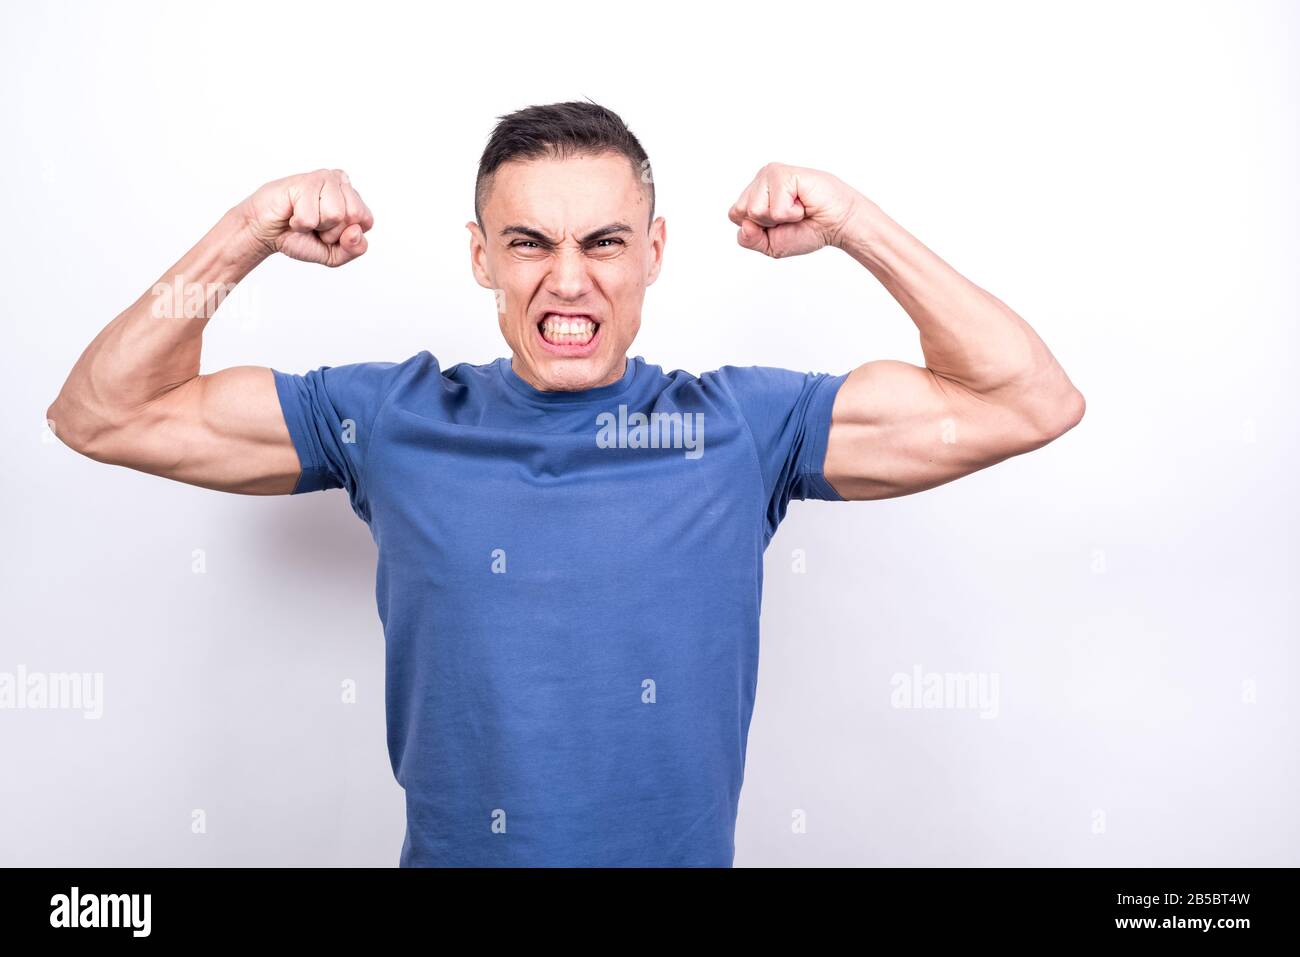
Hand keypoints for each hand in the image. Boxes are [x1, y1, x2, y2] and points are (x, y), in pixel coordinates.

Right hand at [236, 169, 374, 266]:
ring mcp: (325, 178)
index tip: (328, 231)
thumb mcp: (334, 254)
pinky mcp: (306, 180)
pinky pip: (312, 217)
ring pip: (336, 214)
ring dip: (315, 225)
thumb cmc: (299, 237)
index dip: (346, 235)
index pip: (366, 221)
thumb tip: (355, 231)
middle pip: (354, 216)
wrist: (265, 232)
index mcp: (352, 198)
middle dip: (332, 231)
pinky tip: (292, 213)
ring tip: (304, 217)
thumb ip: (354, 249)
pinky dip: (299, 223)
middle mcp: (341, 182)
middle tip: (315, 225)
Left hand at [728, 163, 860, 257]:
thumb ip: (750, 240)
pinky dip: (792, 213)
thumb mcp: (771, 245)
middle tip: (789, 216)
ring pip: (754, 210)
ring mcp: (769, 174)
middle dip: (766, 224)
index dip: (756, 229)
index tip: (778, 224)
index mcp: (754, 195)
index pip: (735, 215)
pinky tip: (803, 203)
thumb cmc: (807, 230)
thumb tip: (745, 225)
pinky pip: (775, 208)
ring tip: (797, 208)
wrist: (837, 225)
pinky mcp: (782, 173)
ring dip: (780, 218)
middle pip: (741, 212)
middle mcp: (759, 182)